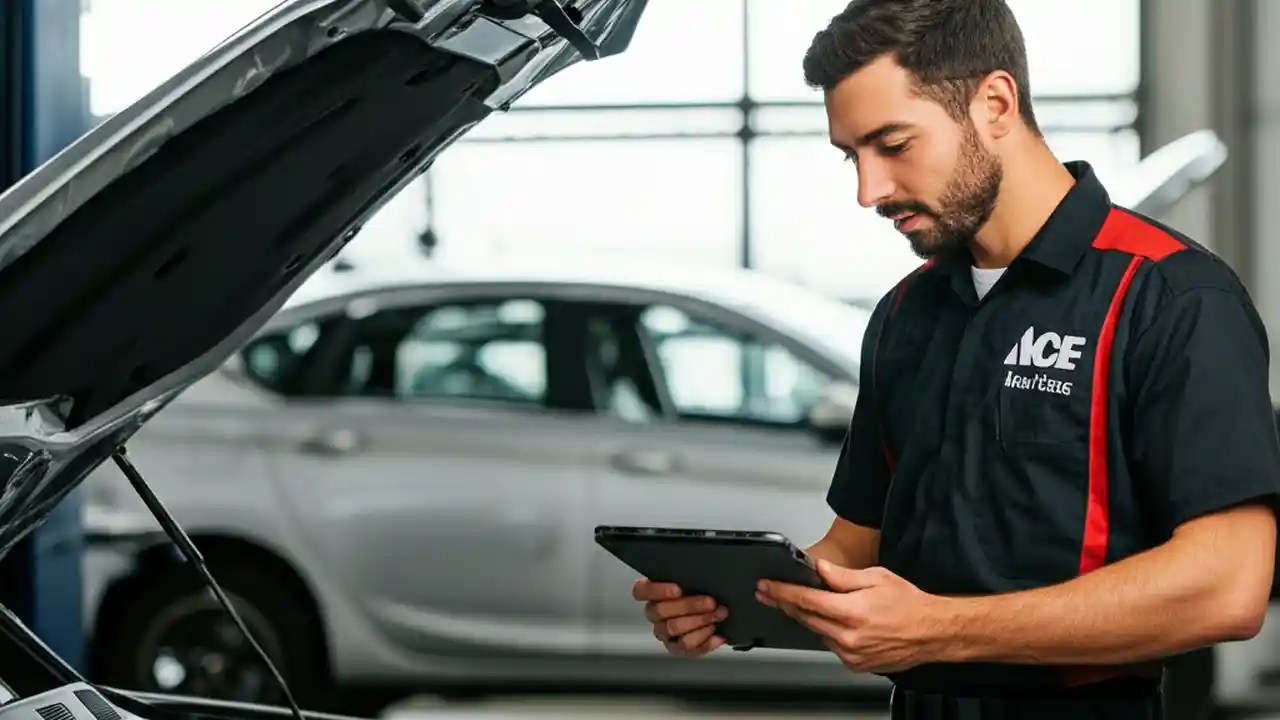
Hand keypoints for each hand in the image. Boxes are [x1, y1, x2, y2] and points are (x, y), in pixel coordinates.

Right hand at [632, 578, 727, 657]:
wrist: (717, 611)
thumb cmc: (701, 592)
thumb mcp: (694, 578)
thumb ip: (689, 575)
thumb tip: (699, 571)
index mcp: (653, 593)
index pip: (641, 591)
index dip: (657, 590)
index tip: (678, 589)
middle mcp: (655, 614)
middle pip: (661, 611)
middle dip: (689, 606)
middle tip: (710, 602)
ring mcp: (664, 633)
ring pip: (674, 629)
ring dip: (700, 622)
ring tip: (718, 615)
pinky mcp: (677, 649)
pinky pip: (687, 648)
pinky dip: (705, 642)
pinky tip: (718, 634)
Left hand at [755, 560, 946, 673]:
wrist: (932, 632)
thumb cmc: (910, 604)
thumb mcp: (876, 577)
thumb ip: (842, 576)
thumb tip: (818, 569)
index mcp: (852, 612)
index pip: (806, 600)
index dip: (782, 592)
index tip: (766, 586)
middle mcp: (848, 637)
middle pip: (806, 618)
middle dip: (785, 603)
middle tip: (769, 592)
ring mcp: (851, 654)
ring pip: (817, 633)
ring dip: (807, 618)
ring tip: (799, 603)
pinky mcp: (856, 664)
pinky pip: (831, 645)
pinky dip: (826, 632)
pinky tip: (830, 621)